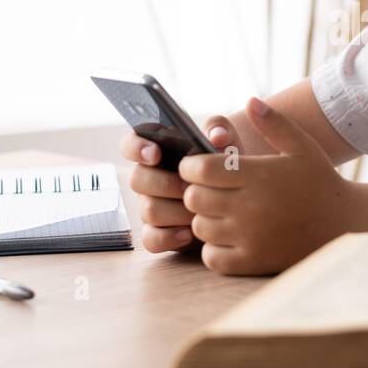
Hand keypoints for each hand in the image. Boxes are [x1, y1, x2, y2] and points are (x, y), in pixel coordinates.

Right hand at [119, 115, 244, 253]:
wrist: (238, 197)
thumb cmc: (225, 164)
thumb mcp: (227, 141)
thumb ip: (220, 129)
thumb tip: (217, 136)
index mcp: (157, 151)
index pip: (130, 144)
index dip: (136, 147)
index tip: (155, 153)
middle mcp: (149, 178)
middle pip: (137, 179)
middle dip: (165, 184)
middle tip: (190, 187)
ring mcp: (152, 206)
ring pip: (147, 210)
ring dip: (175, 211)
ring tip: (199, 211)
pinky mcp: (159, 232)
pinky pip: (151, 239)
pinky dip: (169, 237)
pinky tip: (189, 233)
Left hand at [177, 96, 357, 275]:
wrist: (346, 223)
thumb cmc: (319, 181)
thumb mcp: (302, 146)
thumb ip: (275, 123)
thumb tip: (250, 102)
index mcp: (259, 175)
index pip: (200, 169)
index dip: (192, 166)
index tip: (200, 167)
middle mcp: (251, 207)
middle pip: (194, 199)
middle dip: (196, 191)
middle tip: (210, 189)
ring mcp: (251, 237)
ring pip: (200, 228)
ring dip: (205, 219)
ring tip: (221, 212)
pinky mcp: (253, 261)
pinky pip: (212, 257)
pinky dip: (214, 248)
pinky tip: (229, 236)